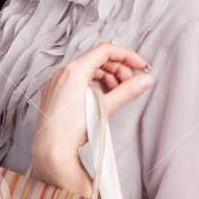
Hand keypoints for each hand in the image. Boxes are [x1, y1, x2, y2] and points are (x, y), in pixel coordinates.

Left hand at [31, 43, 153, 191]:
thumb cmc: (74, 129)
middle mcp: (62, 72)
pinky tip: (102, 96)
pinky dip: (93, 83)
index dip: (127, 55)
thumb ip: (127, 91)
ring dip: (107, 76)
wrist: (52, 148)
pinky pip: (77, 80)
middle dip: (118, 68)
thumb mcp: (105, 106)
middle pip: (97, 59)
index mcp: (74, 70)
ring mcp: (56, 82)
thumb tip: (146, 80)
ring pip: (87, 70)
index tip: (140, 65)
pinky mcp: (54, 92)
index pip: (105, 50)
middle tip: (131, 83)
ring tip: (118, 91)